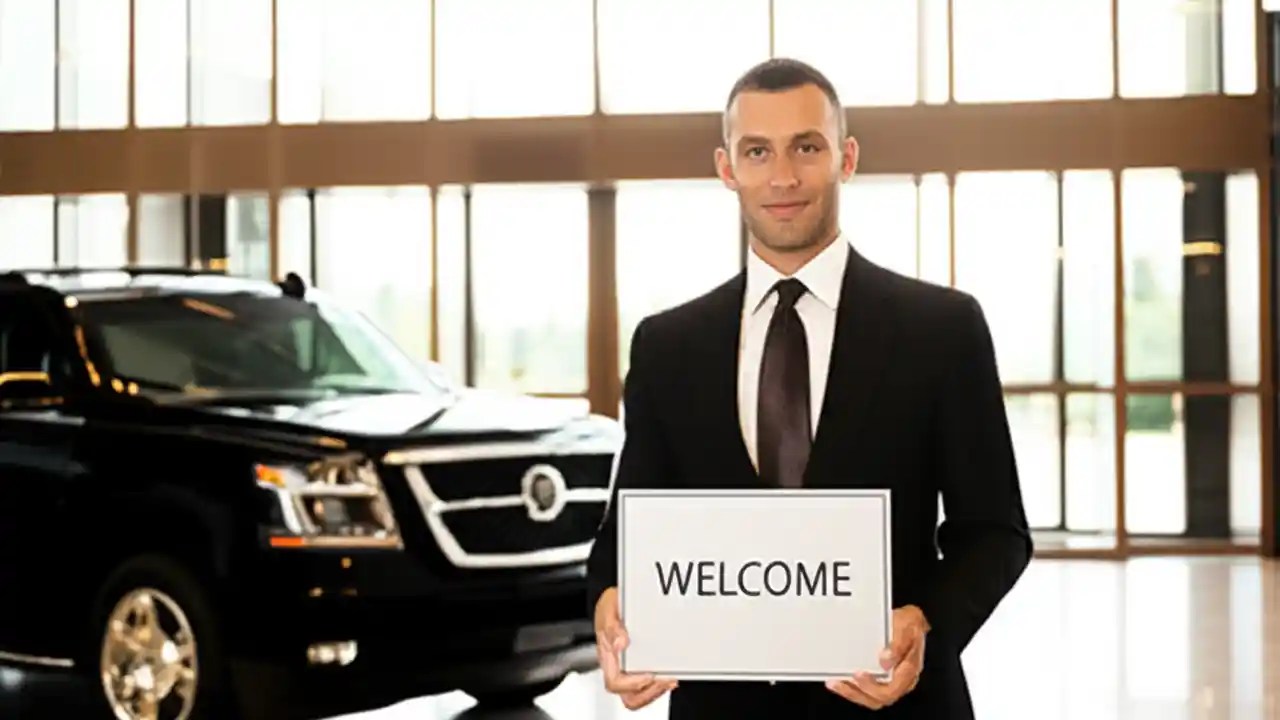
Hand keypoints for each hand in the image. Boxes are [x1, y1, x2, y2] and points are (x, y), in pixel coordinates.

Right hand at [595, 587, 677, 709]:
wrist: (616, 600)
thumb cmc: (611, 606)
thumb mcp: (609, 609)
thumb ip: (613, 627)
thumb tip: (621, 643)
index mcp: (607, 656)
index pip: (614, 682)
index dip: (632, 684)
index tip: (648, 674)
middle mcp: (617, 665)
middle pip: (628, 696)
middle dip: (649, 693)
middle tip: (664, 680)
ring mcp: (628, 667)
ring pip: (638, 694)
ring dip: (655, 691)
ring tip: (670, 679)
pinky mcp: (640, 664)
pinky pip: (648, 685)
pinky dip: (660, 684)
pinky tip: (671, 673)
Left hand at [825, 605, 928, 709]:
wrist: (906, 622)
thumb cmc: (908, 624)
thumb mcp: (907, 625)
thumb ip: (898, 644)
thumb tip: (886, 660)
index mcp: (910, 668)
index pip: (896, 685)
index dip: (877, 684)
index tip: (860, 673)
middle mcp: (902, 680)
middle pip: (883, 696)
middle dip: (862, 689)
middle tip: (846, 678)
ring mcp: (890, 682)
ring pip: (872, 698)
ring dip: (852, 692)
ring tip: (836, 683)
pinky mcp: (878, 681)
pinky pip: (864, 692)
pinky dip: (850, 689)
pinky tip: (836, 681)